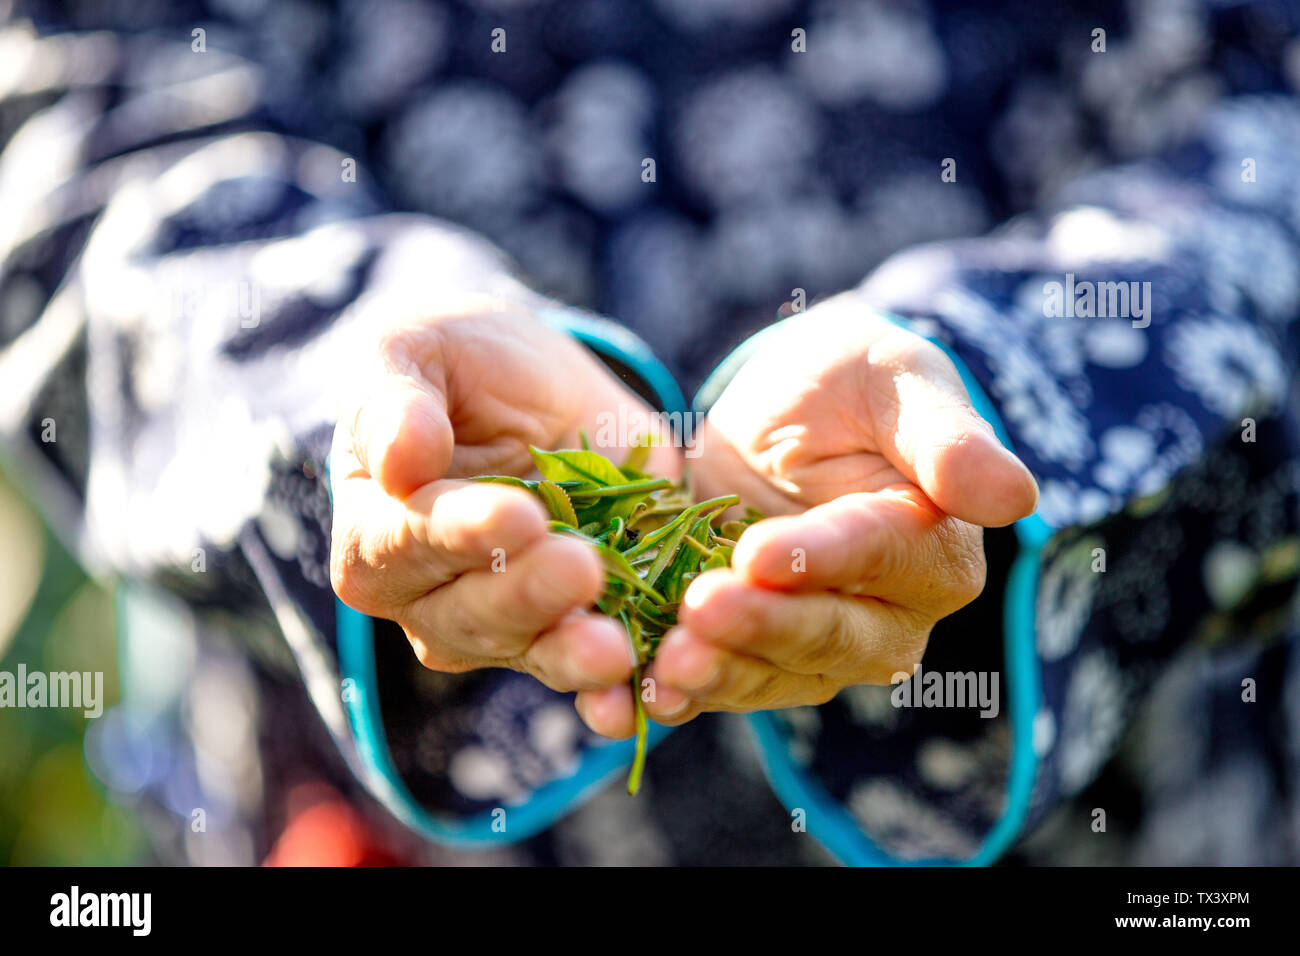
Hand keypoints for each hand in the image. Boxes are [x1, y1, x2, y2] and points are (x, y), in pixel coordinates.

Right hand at [329, 298, 680, 698]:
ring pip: (530, 651)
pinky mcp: (574, 625)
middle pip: (469, 614)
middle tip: (581, 568)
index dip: (459, 535)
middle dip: (526, 596)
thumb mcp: (418, 349)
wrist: (541, 385)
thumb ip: (392, 400)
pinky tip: (641, 699)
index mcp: (376, 532)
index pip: (404, 546)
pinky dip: (614, 694)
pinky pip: (589, 674)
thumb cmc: (461, 361)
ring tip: (615, 649)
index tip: (517, 516)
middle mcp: (430, 597)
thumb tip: (398, 459)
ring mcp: (505, 623)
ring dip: (571, 652)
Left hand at [573, 294, 1038, 735]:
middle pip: (830, 634)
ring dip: (720, 672)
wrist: (778, 412)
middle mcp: (887, 614)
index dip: (822, 558)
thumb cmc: (849, 379)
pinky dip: (685, 693)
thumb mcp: (893, 374)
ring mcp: (819, 645)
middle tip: (698, 612)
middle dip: (763, 627)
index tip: (760, 553)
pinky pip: (726, 683)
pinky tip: (641, 693)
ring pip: (775, 674)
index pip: (880, 556)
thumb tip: (1015, 497)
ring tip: (665, 664)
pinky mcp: (756, 654)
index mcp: (933, 546)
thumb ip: (945, 433)